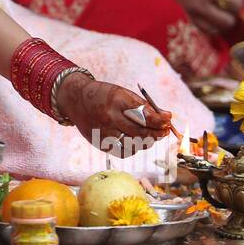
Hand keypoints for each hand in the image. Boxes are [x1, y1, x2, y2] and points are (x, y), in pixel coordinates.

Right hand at [55, 73, 171, 154]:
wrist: (76, 100)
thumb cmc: (104, 95)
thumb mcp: (122, 93)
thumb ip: (143, 106)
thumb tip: (167, 117)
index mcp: (116, 101)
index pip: (143, 114)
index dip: (159, 120)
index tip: (168, 119)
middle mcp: (109, 117)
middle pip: (140, 131)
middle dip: (157, 133)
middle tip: (165, 131)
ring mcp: (104, 132)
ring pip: (134, 144)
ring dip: (147, 140)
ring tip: (152, 135)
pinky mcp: (100, 143)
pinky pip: (124, 151)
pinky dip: (134, 147)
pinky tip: (136, 140)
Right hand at [137, 0, 241, 33]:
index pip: (234, 4)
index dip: (238, 1)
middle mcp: (198, 4)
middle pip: (226, 22)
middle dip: (230, 15)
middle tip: (225, 5)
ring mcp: (185, 11)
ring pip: (211, 30)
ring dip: (216, 23)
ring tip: (213, 12)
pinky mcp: (175, 14)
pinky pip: (194, 29)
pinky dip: (202, 26)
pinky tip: (200, 16)